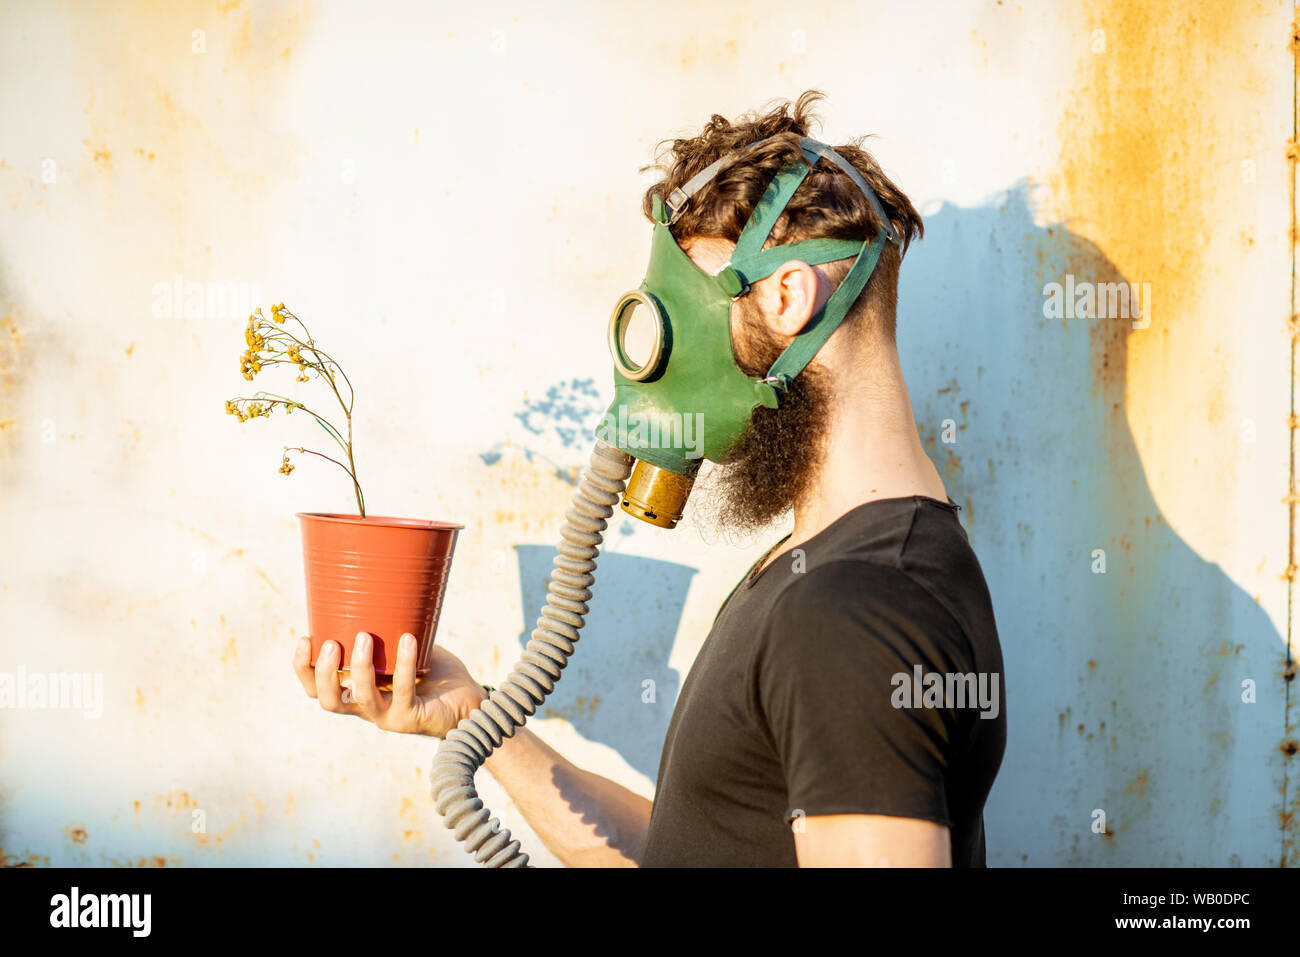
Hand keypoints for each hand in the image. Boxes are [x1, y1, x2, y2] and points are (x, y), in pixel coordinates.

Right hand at [294, 632, 487, 737]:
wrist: (467, 701)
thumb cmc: (433, 672)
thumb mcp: (402, 647)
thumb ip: (387, 629)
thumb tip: (379, 585)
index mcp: (356, 691)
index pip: (317, 688)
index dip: (304, 668)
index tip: (305, 638)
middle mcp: (366, 707)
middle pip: (329, 700)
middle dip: (325, 672)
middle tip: (333, 643)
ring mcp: (387, 716)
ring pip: (362, 698)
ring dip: (360, 667)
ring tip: (365, 637)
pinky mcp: (410, 718)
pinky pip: (403, 691)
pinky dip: (403, 663)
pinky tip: (408, 638)